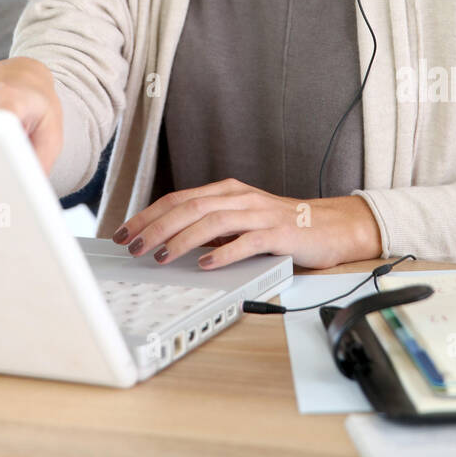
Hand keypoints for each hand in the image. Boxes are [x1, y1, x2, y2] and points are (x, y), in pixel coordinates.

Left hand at [112, 179, 382, 271]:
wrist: (329, 226)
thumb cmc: (281, 227)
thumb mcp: (240, 220)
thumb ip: (210, 226)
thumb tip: (169, 240)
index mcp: (227, 192)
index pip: (179, 198)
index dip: (149, 214)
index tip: (126, 231)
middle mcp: (240, 198)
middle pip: (190, 207)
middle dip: (157, 226)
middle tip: (134, 246)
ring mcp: (259, 214)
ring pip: (213, 221)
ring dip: (182, 239)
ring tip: (161, 256)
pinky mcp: (278, 234)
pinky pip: (247, 241)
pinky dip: (223, 252)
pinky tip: (205, 264)